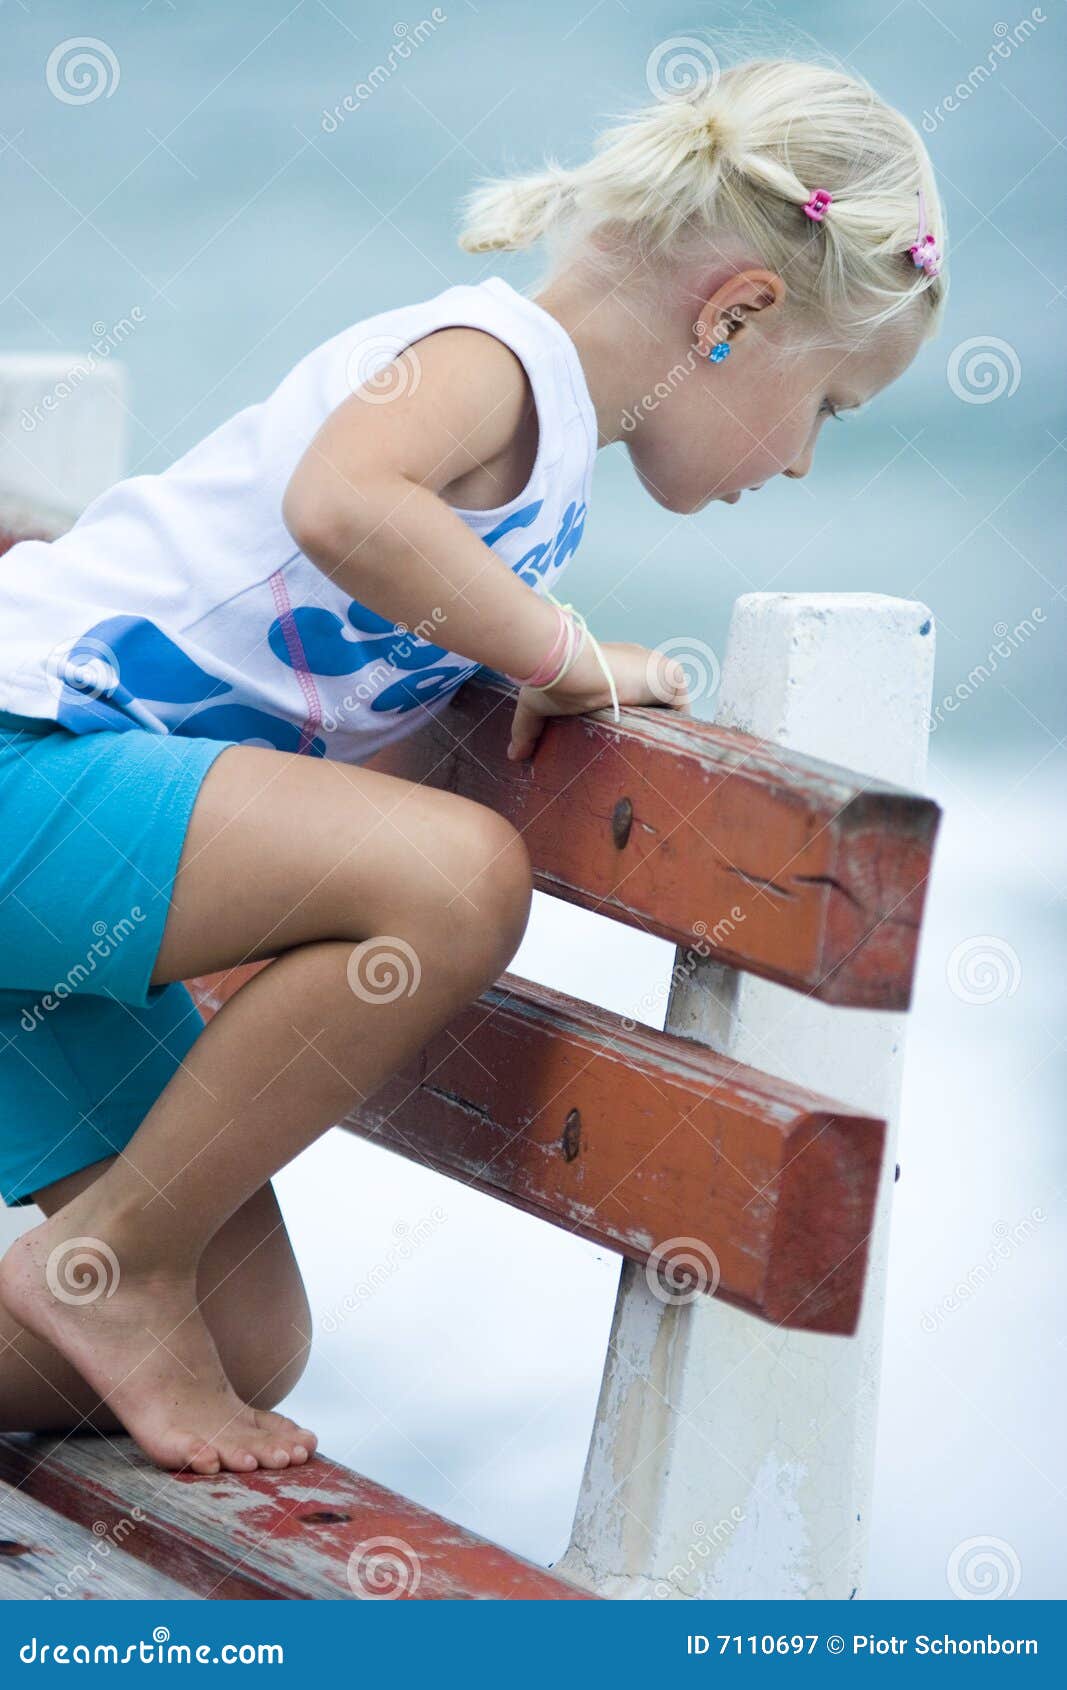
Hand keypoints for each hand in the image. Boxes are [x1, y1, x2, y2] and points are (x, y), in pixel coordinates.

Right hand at [507, 640, 689, 760]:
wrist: (565, 664)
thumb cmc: (551, 677)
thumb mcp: (537, 705)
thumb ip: (527, 730)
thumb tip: (512, 756)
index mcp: (617, 668)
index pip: (636, 697)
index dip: (634, 719)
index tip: (627, 747)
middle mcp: (641, 666)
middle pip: (657, 704)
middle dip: (654, 728)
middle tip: (643, 761)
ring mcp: (657, 671)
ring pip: (671, 707)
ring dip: (669, 730)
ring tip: (657, 763)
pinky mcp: (668, 678)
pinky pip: (684, 709)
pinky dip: (680, 728)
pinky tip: (669, 750)